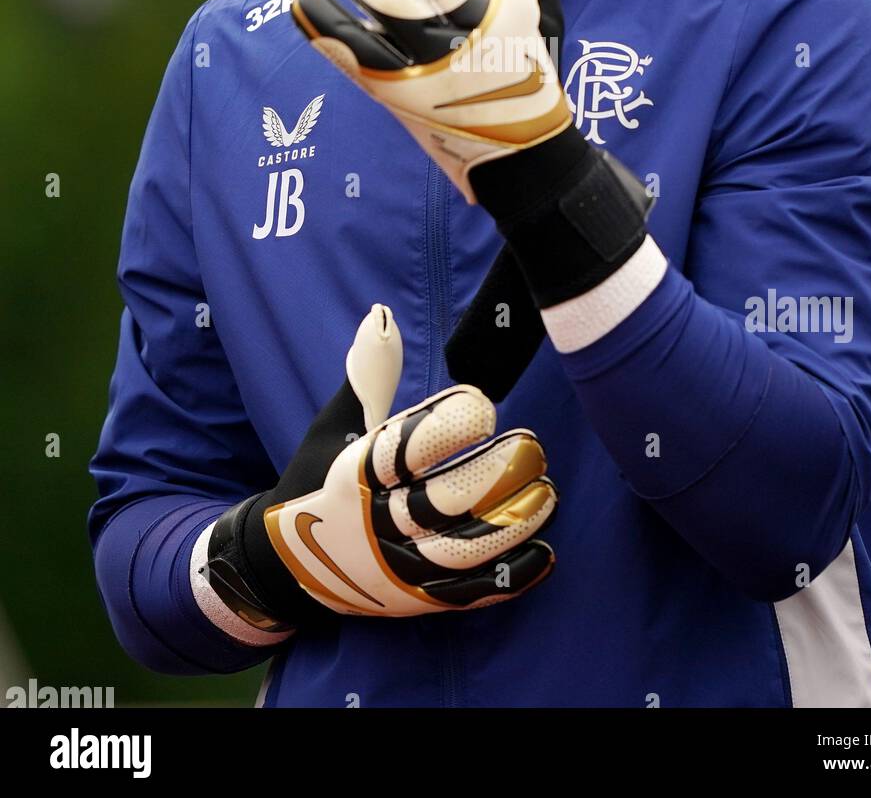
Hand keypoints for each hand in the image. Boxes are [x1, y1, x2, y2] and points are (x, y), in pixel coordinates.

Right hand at [202, 303, 557, 625]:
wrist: (282, 569)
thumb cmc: (316, 481)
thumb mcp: (334, 427)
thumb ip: (369, 373)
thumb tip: (381, 312)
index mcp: (354, 475)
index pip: (404, 450)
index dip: (447, 427)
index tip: (483, 404)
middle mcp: (374, 525)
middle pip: (439, 503)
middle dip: (491, 474)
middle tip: (531, 445)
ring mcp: (396, 569)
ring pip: (461, 551)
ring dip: (511, 523)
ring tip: (547, 492)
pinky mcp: (416, 600)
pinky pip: (468, 595)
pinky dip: (508, 576)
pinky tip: (544, 550)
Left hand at [291, 0, 570, 203]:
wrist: (519, 152)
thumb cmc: (524, 68)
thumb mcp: (538, 9)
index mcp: (506, 0)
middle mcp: (474, 29)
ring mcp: (437, 64)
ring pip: (389, 6)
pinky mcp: (404, 96)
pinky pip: (362, 56)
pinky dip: (330, 27)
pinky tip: (306, 0)